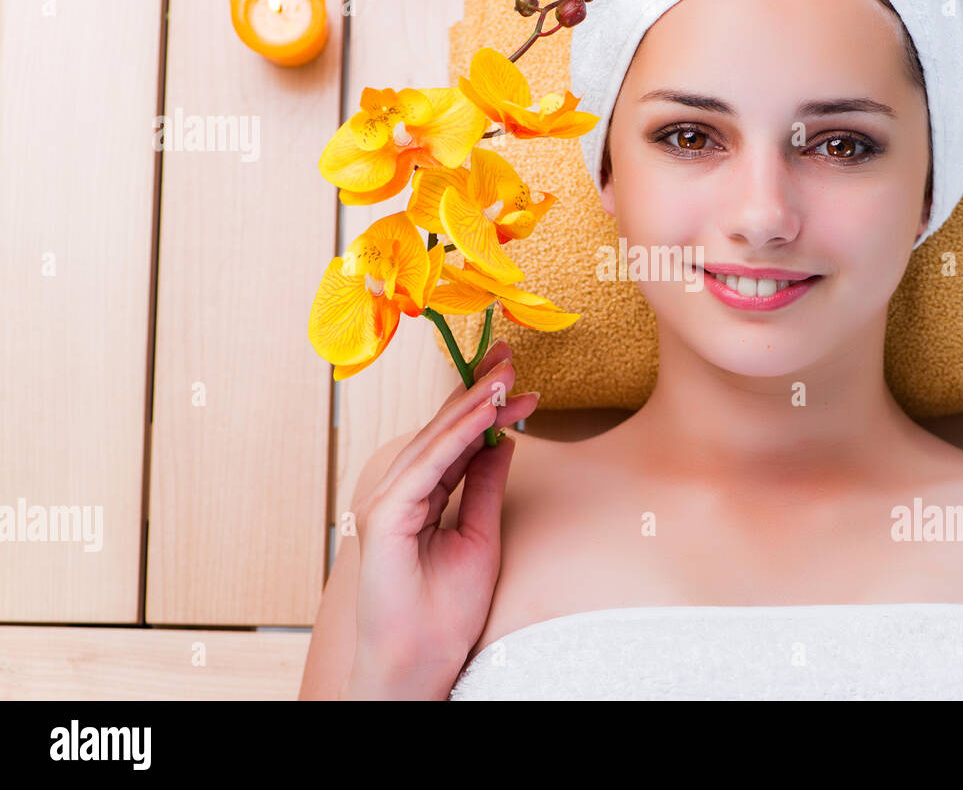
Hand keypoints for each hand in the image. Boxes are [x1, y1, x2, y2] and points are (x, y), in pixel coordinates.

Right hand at [344, 340, 538, 698]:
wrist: (418, 663)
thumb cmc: (444, 613)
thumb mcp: (480, 535)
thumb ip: (486, 487)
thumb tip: (505, 442)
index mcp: (421, 496)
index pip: (456, 440)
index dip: (486, 407)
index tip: (519, 380)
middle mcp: (399, 491)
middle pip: (443, 430)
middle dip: (479, 391)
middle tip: (512, 356)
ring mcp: (387, 502)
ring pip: (436, 440)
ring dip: (475, 405)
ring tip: (509, 375)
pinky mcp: (385, 516)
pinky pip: (430, 465)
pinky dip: (460, 436)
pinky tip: (488, 412)